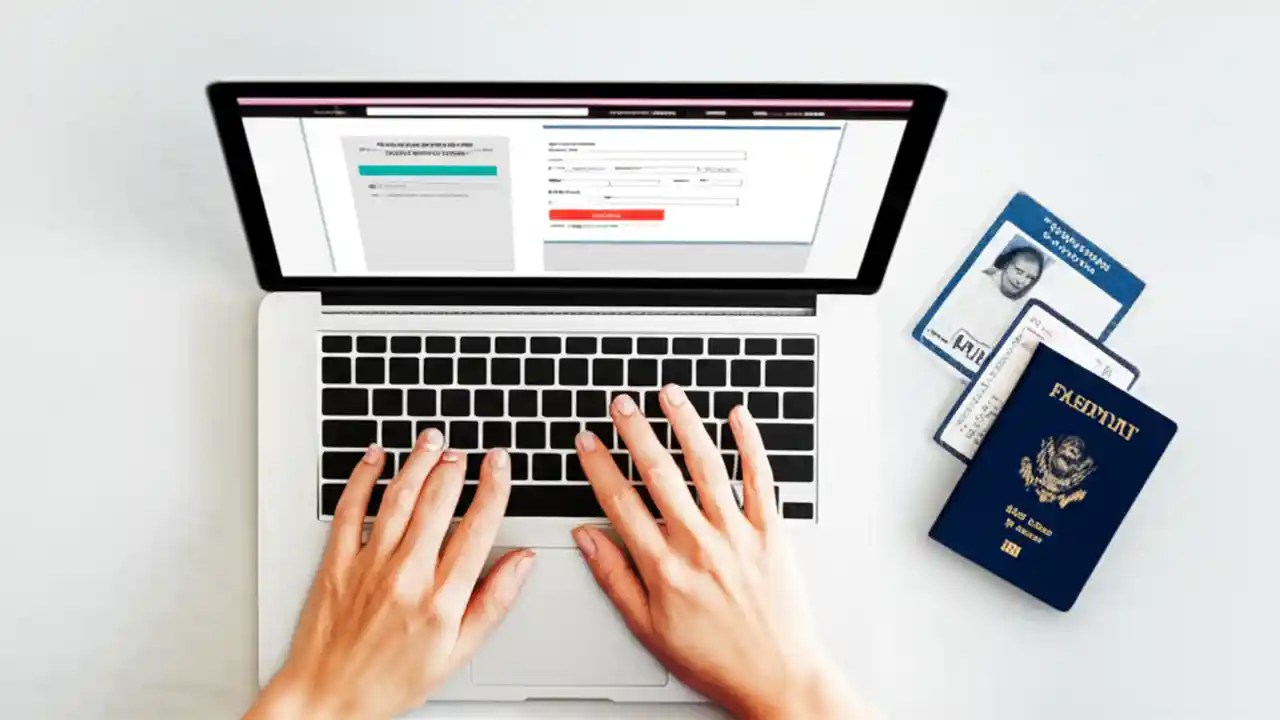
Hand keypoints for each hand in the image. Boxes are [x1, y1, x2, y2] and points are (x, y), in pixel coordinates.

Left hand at [246, 430, 532, 719]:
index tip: (499, 464)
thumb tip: (521, 564)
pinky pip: (350, 508)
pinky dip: (363, 477)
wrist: (326, 700)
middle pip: (439, 502)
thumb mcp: (457, 655)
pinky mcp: (337, 562)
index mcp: (442, 598)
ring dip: (418, 461)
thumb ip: (493, 603)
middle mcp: (407, 574)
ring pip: (400, 496)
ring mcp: (369, 564)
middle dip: (455, 467)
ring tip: (431, 440)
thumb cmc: (389, 683)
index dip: (493, 487)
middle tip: (465, 450)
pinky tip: (375, 459)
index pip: (478, 526)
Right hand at [572, 385, 863, 718]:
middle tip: (621, 404)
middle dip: (635, 432)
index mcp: (663, 566)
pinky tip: (738, 417)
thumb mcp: (648, 628)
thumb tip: (586, 538)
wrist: (777, 677)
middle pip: (659, 473)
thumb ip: (615, 578)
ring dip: (685, 424)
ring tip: (669, 394)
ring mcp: (737, 533)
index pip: (621, 502)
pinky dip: (750, 443)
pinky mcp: (771, 533)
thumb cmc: (715, 658)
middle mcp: (698, 542)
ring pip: (706, 465)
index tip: (587, 442)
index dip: (599, 466)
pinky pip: (759, 478)